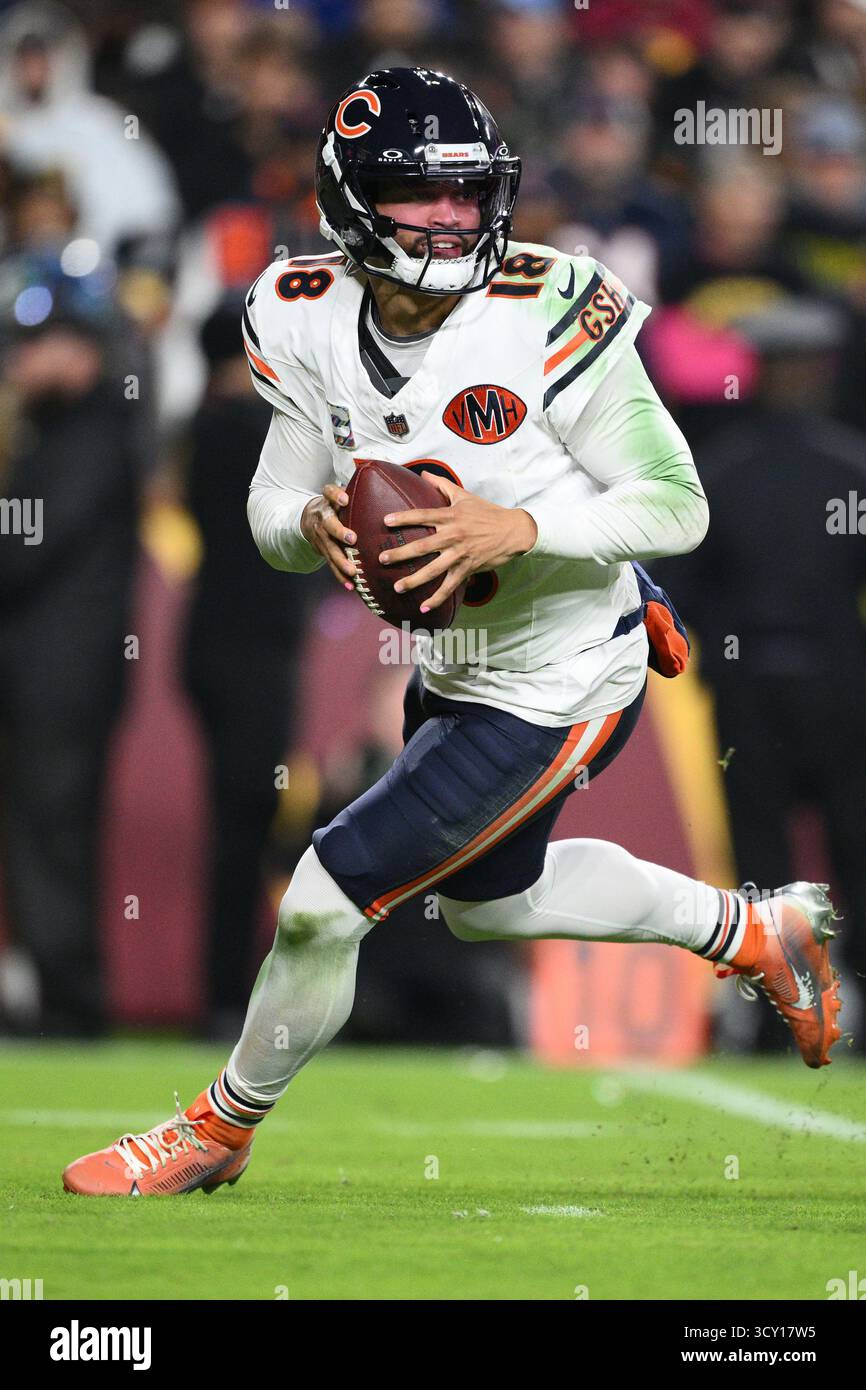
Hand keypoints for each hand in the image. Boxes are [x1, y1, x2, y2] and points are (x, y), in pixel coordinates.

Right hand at [300, 483, 357, 588]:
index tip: (345, 499)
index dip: (335, 496)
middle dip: (340, 532)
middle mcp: (322, 518)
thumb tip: (392, 485)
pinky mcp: (321, 551)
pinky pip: (330, 565)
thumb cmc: (335, 505)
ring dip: (341, 561)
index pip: (328, 492)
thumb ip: (358, 492)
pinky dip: (340, 576)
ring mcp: (320, 536)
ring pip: (330, 549)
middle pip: (329, 524)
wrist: (309, 518)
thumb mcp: (340, 495)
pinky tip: (350, 586)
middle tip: (352, 539)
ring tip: (353, 571)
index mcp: (328, 501)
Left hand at [378, 470, 537, 611]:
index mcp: (450, 516)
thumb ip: (442, 485)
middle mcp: (453, 535)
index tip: (386, 521)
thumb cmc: (488, 512)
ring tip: (397, 587)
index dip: (404, 518)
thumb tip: (423, 474)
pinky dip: (437, 598)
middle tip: (382, 559)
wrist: (514, 530)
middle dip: (401, 554)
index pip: (423, 516)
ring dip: (414, 580)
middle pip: (423, 546)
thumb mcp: (465, 496)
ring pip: (434, 570)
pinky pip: (450, 586)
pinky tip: (424, 607)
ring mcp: (460, 554)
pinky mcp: (468, 568)